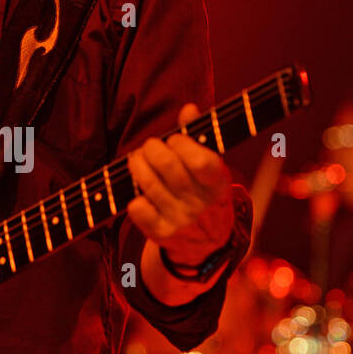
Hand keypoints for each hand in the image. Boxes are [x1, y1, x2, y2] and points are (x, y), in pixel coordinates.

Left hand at [126, 102, 233, 265]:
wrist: (208, 245)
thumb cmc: (205, 193)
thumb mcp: (212, 168)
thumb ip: (199, 137)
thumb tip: (188, 108)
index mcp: (218, 184)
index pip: (200, 161)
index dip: (182, 144)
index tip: (174, 140)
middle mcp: (201, 204)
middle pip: (168, 167)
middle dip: (151, 149)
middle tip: (149, 147)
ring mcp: (181, 221)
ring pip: (148, 185)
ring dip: (137, 165)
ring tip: (136, 160)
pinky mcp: (162, 235)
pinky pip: (137, 209)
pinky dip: (134, 196)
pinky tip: (139, 191)